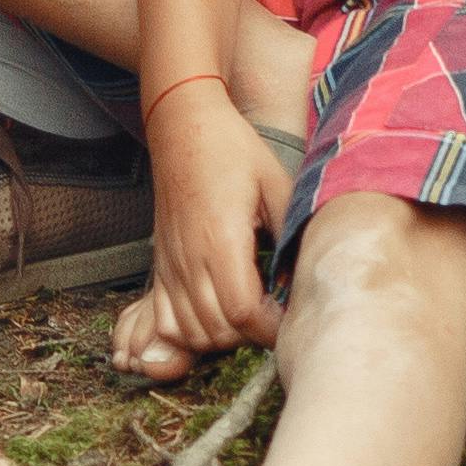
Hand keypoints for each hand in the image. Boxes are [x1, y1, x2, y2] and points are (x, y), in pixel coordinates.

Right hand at [122, 83, 283, 379]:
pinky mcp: (160, 268)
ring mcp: (171, 267)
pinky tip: (217, 315)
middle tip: (275, 314)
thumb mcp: (277, 183)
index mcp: (222, 240)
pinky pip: (167, 321)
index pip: (242, 311)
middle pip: (217, 331)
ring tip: (250, 314)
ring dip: (223, 336)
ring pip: (191, 332)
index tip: (293, 317)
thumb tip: (304, 275)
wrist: (184, 129)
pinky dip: (191, 332)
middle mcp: (190, 260)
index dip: (271, 327)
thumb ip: (291, 232)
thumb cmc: (235, 152)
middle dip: (251, 334)